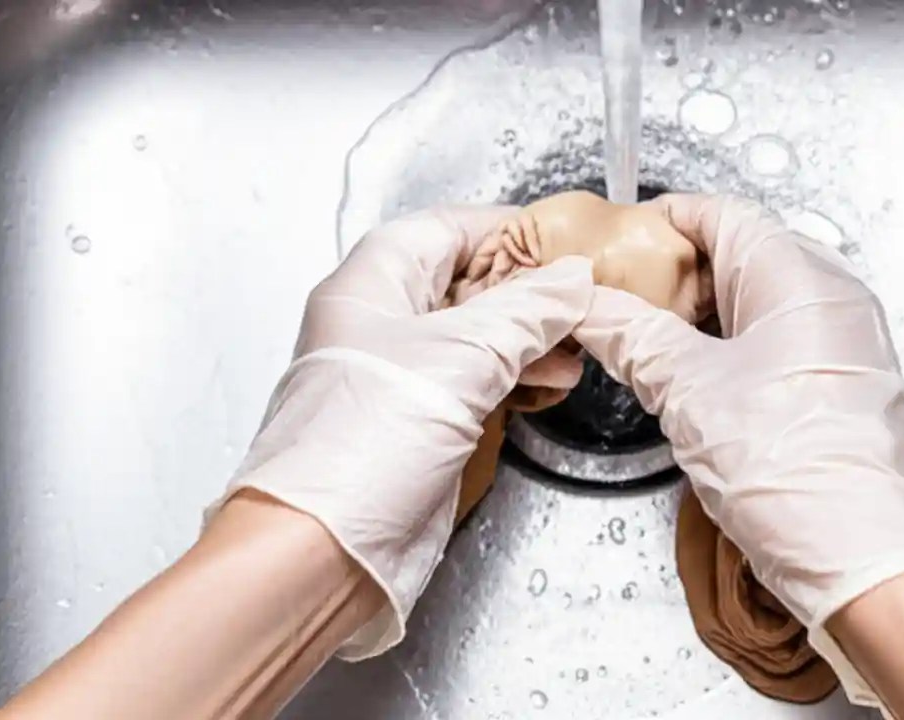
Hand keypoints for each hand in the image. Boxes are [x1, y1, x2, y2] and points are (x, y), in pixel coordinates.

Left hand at [210, 207, 593, 659]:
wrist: (322, 549)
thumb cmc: (363, 446)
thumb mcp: (462, 356)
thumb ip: (526, 310)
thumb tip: (573, 278)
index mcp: (372, 283)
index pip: (448, 228)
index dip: (508, 231)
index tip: (566, 241)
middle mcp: (380, 322)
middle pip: (465, 280)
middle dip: (527, 288)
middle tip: (581, 296)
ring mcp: (399, 376)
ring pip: (474, 334)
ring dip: (527, 336)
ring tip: (577, 344)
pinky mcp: (416, 424)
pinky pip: (473, 382)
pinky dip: (514, 377)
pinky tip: (552, 382)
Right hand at [573, 194, 903, 706]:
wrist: (865, 558)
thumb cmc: (795, 471)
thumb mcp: (687, 390)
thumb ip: (630, 336)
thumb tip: (588, 307)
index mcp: (799, 276)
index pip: (722, 214)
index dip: (663, 220)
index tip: (621, 241)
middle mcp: (836, 299)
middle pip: (744, 256)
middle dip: (680, 275)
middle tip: (627, 300)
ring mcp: (850, 346)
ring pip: (766, 306)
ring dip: (709, 320)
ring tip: (658, 349)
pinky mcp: (851, 392)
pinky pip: (789, 347)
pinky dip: (742, 353)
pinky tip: (708, 388)